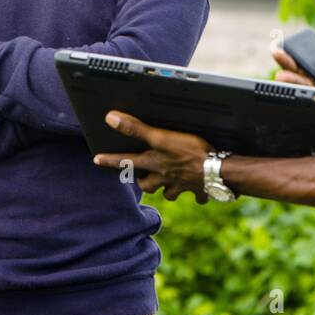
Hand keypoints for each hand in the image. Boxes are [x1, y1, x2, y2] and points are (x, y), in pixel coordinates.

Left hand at [91, 112, 212, 202]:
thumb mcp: (161, 137)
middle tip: (139, 177)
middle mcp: (164, 176)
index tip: (97, 160)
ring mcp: (181, 185)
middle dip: (142, 181)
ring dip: (165, 190)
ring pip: (168, 193)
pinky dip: (195, 194)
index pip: (126, 162)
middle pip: (147, 184)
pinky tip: (198, 191)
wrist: (218, 170)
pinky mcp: (198, 189)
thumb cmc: (190, 152)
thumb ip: (136, 128)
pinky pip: (196, 195)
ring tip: (166, 184)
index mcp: (154, 163)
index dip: (110, 160)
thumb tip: (110, 119)